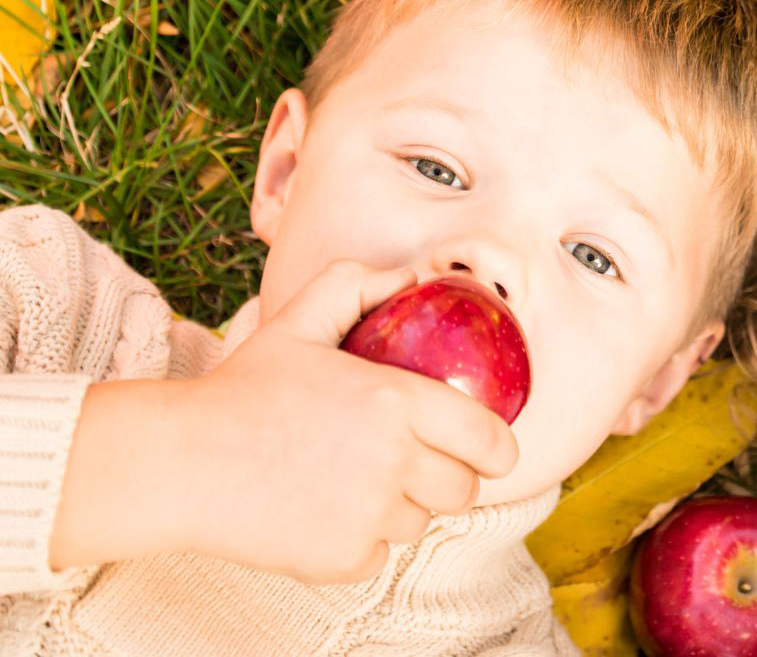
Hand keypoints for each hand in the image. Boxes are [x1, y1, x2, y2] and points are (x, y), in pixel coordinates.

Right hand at [51, 261, 518, 583]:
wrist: (178, 462)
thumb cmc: (242, 389)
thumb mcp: (298, 321)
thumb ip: (355, 287)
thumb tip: (410, 277)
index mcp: (397, 401)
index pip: (491, 441)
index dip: (497, 449)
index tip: (488, 450)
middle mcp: (393, 461)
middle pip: (464, 490)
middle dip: (448, 478)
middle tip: (414, 465)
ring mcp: (368, 516)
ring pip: (420, 523)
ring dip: (401, 509)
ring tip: (355, 483)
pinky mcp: (342, 560)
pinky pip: (380, 556)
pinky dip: (361, 542)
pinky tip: (323, 512)